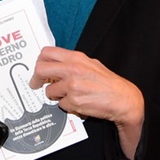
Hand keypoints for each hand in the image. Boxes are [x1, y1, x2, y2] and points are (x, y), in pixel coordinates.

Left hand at [28, 47, 144, 158]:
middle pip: (40, 70)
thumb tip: (55, 65)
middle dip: (36, 79)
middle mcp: (72, 69)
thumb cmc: (107, 83)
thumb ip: (72, 63)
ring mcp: (72, 86)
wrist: (122, 99)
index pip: (46, 53)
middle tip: (37, 84)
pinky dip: (68, 106)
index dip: (39, 62)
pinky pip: (61, 104)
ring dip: (56, 96)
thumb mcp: (90, 64)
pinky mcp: (74, 101)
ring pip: (49, 91)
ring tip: (70, 95)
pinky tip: (78, 103)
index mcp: (75, 58)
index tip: (38, 70)